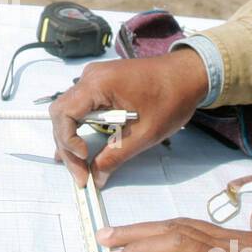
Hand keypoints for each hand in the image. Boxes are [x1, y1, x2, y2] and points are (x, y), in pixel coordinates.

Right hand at [49, 47, 208, 186]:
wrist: (190, 74)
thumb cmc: (171, 98)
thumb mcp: (144, 133)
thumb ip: (115, 156)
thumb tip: (96, 177)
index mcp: (98, 84)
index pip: (64, 114)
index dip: (68, 141)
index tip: (85, 160)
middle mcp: (90, 77)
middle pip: (62, 113)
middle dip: (66, 146)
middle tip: (80, 173)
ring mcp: (95, 78)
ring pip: (69, 111)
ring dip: (71, 138)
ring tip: (78, 166)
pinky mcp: (102, 83)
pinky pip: (82, 106)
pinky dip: (80, 127)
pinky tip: (82, 147)